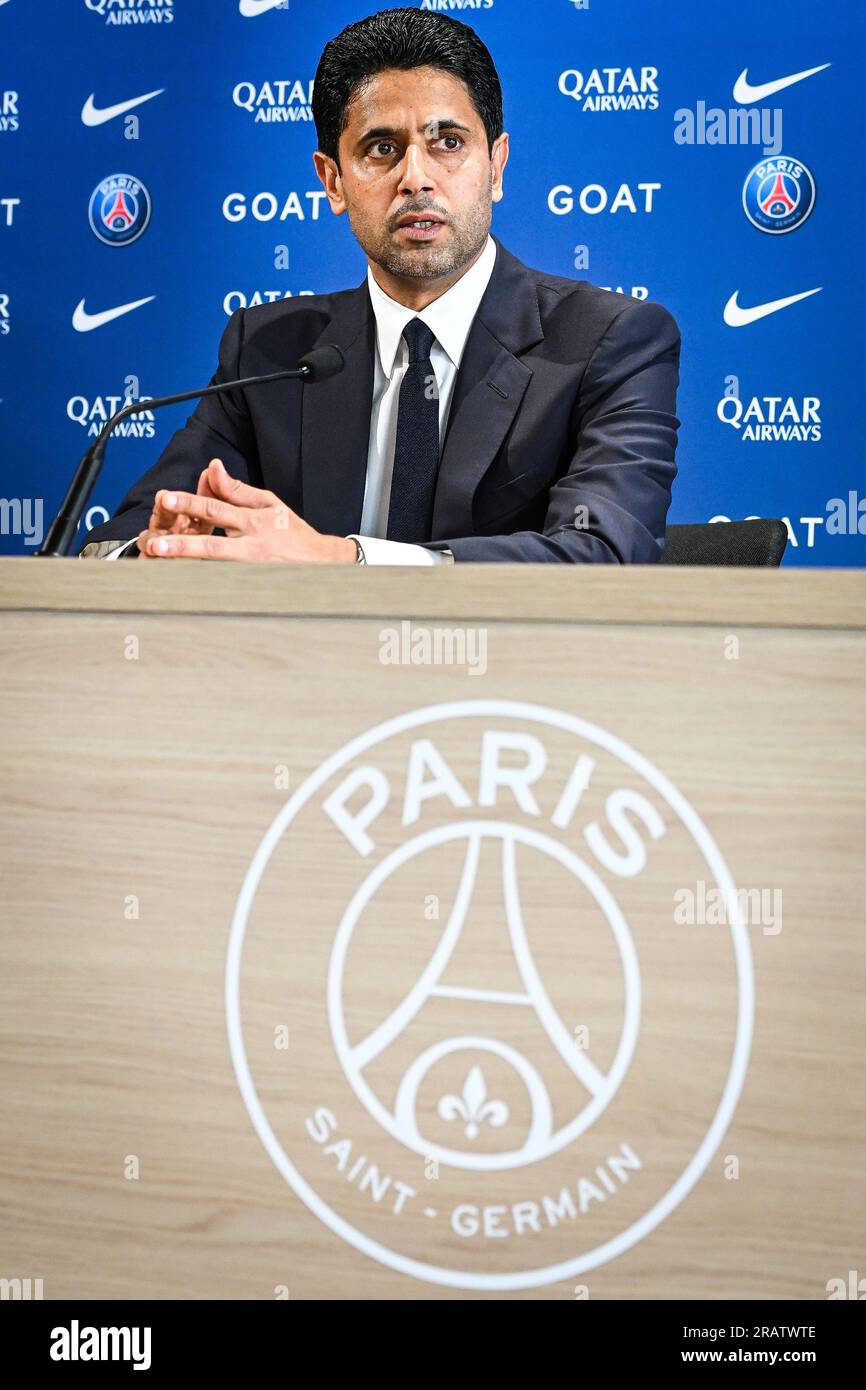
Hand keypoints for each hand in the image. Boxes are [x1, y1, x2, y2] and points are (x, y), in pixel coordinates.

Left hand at [137, 458, 355, 562]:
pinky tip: (180, 582)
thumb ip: (236, 489)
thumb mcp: (268, 503)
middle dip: (182, 545)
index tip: (166, 499)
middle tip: (155, 545)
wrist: (322, 563)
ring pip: (216, 569)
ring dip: (187, 567)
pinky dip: (202, 582)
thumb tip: (212, 467)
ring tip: (162, 566)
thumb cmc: (292, 531)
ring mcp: (252, 569)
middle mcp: (252, 546)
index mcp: (254, 521)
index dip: (190, 503)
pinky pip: (223, 583)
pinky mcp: (252, 585)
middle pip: (212, 545)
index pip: (217, 508)